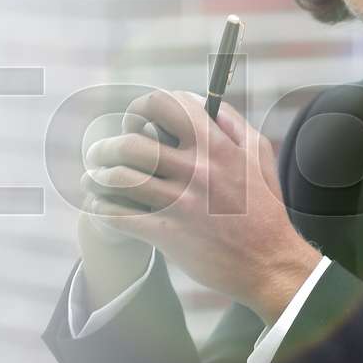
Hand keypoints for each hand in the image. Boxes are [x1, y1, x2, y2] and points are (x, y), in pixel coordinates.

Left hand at [80, 89, 319, 322]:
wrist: (269, 261)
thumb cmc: (263, 207)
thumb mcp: (258, 155)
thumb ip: (232, 123)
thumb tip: (202, 101)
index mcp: (216, 146)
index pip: (165, 105)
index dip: (141, 107)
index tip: (136, 121)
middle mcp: (195, 170)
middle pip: (130, 144)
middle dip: (108, 146)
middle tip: (103, 153)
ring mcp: (179, 203)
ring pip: (118, 178)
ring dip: (98, 177)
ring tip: (94, 180)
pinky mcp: (166, 233)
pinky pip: (117, 215)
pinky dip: (101, 208)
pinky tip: (102, 206)